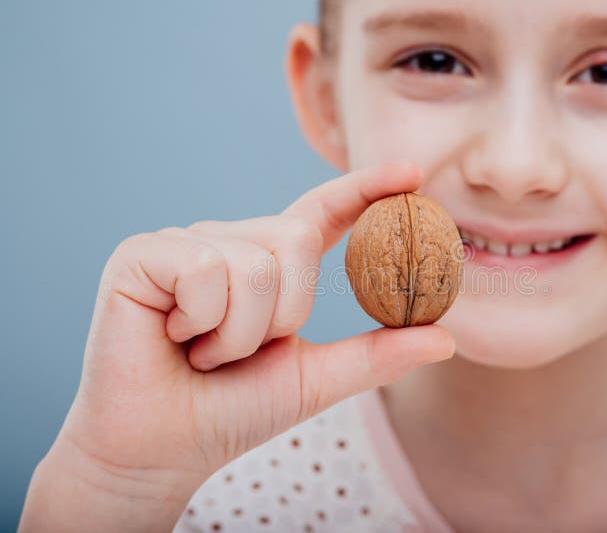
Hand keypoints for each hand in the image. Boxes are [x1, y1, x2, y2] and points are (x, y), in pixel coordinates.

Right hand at [19, 162, 455, 531]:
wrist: (163, 449)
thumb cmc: (233, 410)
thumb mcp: (316, 379)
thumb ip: (375, 354)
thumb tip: (446, 338)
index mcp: (270, 263)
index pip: (323, 212)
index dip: (366, 189)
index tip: (414, 174)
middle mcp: (230, 241)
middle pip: (297, 239)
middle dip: (285, 314)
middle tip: (241, 352)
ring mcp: (186, 242)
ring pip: (255, 262)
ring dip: (241, 333)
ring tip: (205, 351)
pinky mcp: (143, 253)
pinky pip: (206, 270)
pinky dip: (203, 323)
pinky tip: (174, 337)